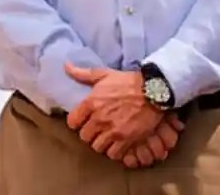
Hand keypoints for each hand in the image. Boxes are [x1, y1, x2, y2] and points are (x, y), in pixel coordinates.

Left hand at [64, 63, 183, 164]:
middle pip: (84, 137)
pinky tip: (118, 145)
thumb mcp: (104, 74)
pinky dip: (115, 151)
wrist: (153, 91)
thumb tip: (66, 66)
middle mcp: (99, 118)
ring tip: (107, 138)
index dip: (77, 123)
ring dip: (102, 143)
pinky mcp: (126, 140)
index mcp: (91, 102)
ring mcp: (112, 130)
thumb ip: (83, 74)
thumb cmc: (128, 82)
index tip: (83, 121)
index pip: (72, 122)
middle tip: (97, 131)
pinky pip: (113, 154)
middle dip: (90, 134)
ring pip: (97, 147)